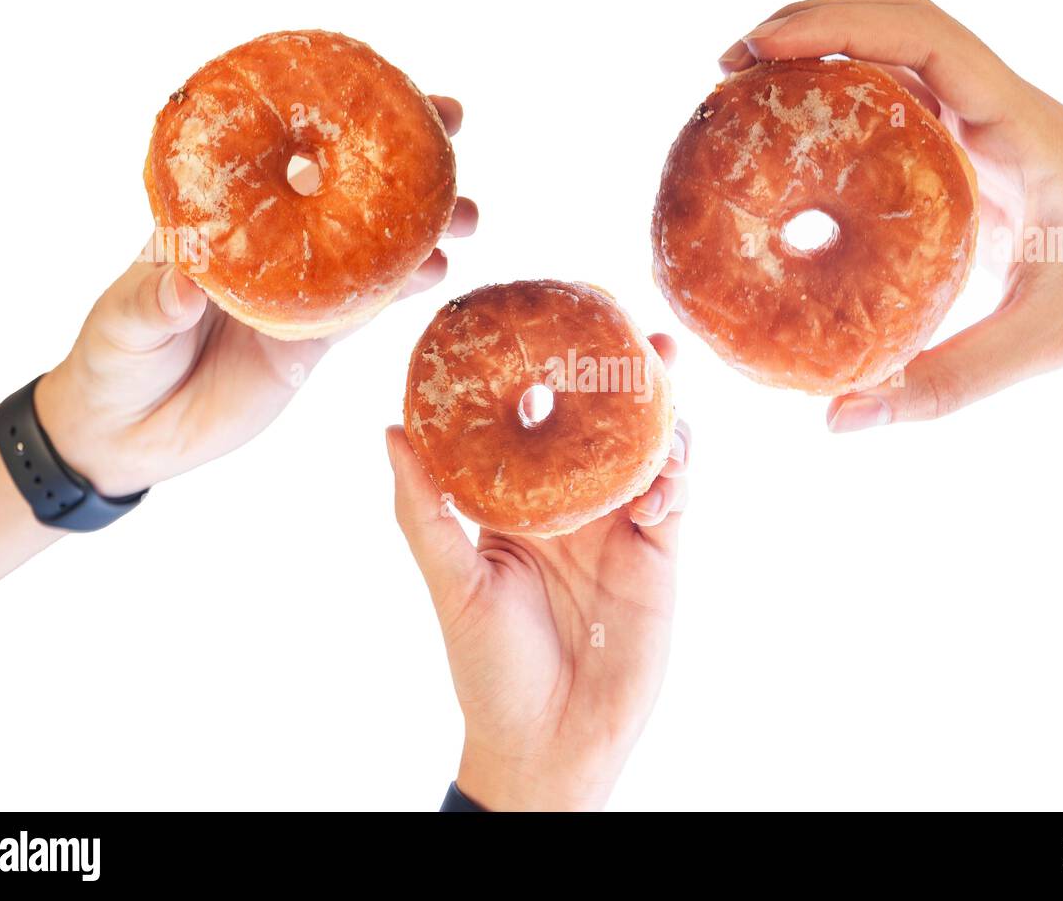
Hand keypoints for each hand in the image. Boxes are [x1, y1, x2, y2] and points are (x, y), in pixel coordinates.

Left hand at [35, 96, 476, 495]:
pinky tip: (438, 270)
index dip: (327, 115)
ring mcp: (296, 291)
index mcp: (218, 215)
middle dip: (400, 159)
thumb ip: (153, 304)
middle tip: (452, 133)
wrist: (127, 434)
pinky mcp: (314, 342)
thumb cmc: (112, 362)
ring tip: (465, 215)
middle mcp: (266, 243)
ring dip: (420, 228)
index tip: (378, 90)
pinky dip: (403, 288)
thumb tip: (183, 284)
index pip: (277, 149)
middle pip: (340, 188)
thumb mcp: (123, 326)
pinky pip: (366, 308)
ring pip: (369, 247)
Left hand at [386, 334, 689, 810]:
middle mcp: (571, 505)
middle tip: (629, 323)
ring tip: (658, 376)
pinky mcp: (657, 557)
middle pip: (601, 422)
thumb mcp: (452, 582)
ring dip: (658, 413)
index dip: (543, 372)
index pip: (533, 423)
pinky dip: (672, 477)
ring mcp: (618, 527)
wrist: (547, 744)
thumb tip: (390, 429)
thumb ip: (425, 509)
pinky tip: (660, 477)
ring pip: (647, 449)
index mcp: (518, 504)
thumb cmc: (488, 669)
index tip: (544, 319)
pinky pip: (673, 499)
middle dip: (620, 372)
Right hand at [721, 0, 1062, 430]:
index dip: (836, 29)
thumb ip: (944, 385)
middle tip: (731, 66)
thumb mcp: (1044, 346)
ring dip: (824, 47)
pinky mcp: (978, 149)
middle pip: (902, 18)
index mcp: (1021, 128)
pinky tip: (798, 139)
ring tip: (747, 86)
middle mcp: (1002, 107)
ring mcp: (990, 122)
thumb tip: (838, 419)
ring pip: (900, 47)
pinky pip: (902, 99)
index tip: (761, 53)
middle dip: (812, 21)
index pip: (925, 40)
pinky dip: (843, 96)